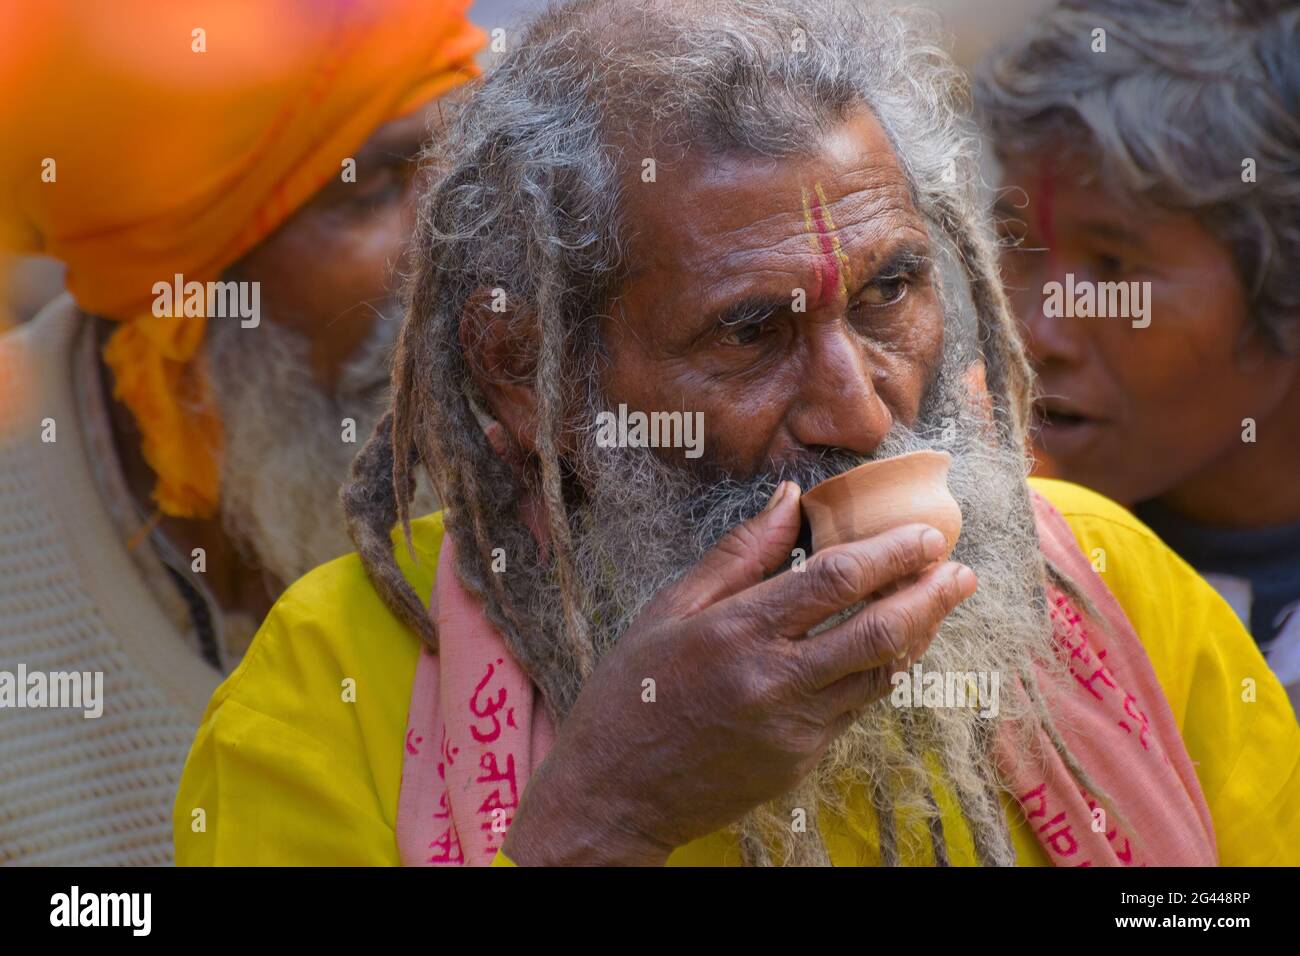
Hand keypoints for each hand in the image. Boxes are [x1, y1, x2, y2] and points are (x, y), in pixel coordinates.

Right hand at [502, 480, 976, 864]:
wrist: (615, 792)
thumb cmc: (631, 691)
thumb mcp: (670, 609)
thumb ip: (739, 554)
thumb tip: (790, 500)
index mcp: (737, 631)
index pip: (836, 580)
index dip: (892, 552)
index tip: (926, 534)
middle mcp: (774, 680)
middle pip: (880, 631)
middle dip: (932, 595)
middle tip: (961, 571)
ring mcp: (794, 726)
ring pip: (881, 674)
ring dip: (918, 634)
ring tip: (938, 601)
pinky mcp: (802, 759)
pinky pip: (856, 708)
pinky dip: (880, 672)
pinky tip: (888, 648)